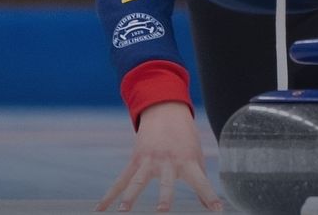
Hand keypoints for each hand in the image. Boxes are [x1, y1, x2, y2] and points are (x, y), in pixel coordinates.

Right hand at [96, 102, 222, 211]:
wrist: (166, 112)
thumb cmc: (186, 139)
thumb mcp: (196, 157)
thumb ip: (201, 182)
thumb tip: (210, 208)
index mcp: (188, 161)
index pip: (201, 182)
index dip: (209, 196)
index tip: (217, 210)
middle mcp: (169, 161)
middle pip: (166, 182)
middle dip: (164, 196)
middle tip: (162, 210)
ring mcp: (150, 160)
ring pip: (138, 180)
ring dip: (130, 196)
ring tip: (123, 211)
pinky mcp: (136, 160)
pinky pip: (121, 180)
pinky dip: (109, 195)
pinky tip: (100, 209)